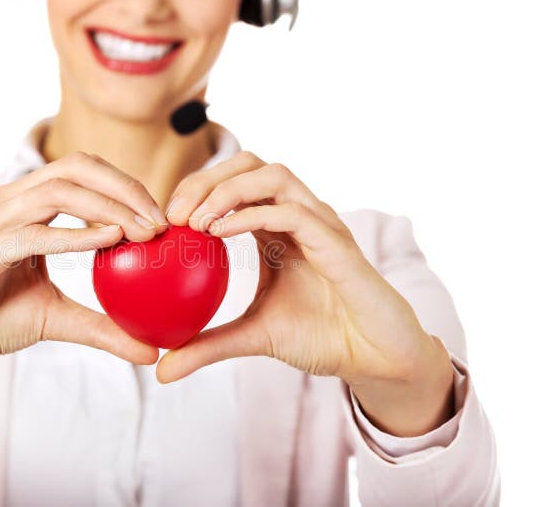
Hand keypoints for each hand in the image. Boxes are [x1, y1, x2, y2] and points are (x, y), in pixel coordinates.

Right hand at [0, 151, 166, 414]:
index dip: (126, 186)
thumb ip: (101, 327)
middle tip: (162, 221)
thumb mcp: (56, 318)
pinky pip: (33, 233)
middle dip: (126, 187)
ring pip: (58, 189)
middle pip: (75, 166)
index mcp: (25, 204)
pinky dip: (76, 234)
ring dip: (108, 205)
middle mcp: (7, 200)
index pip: (83, 173)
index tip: (163, 218)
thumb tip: (151, 353)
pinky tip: (110, 240)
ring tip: (145, 232)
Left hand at [156, 151, 453, 435]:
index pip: (232, 183)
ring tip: (195, 221)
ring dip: (227, 190)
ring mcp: (319, 223)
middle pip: (249, 165)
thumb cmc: (321, 337)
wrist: (374, 359)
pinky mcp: (337, 242)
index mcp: (276, 226)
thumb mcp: (252, 338)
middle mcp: (298, 214)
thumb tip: (161, 370)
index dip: (196, 189)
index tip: (165, 219)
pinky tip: (220, 233)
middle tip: (174, 213)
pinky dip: (253, 214)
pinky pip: (293, 212)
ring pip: (272, 175)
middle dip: (206, 179)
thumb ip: (206, 346)